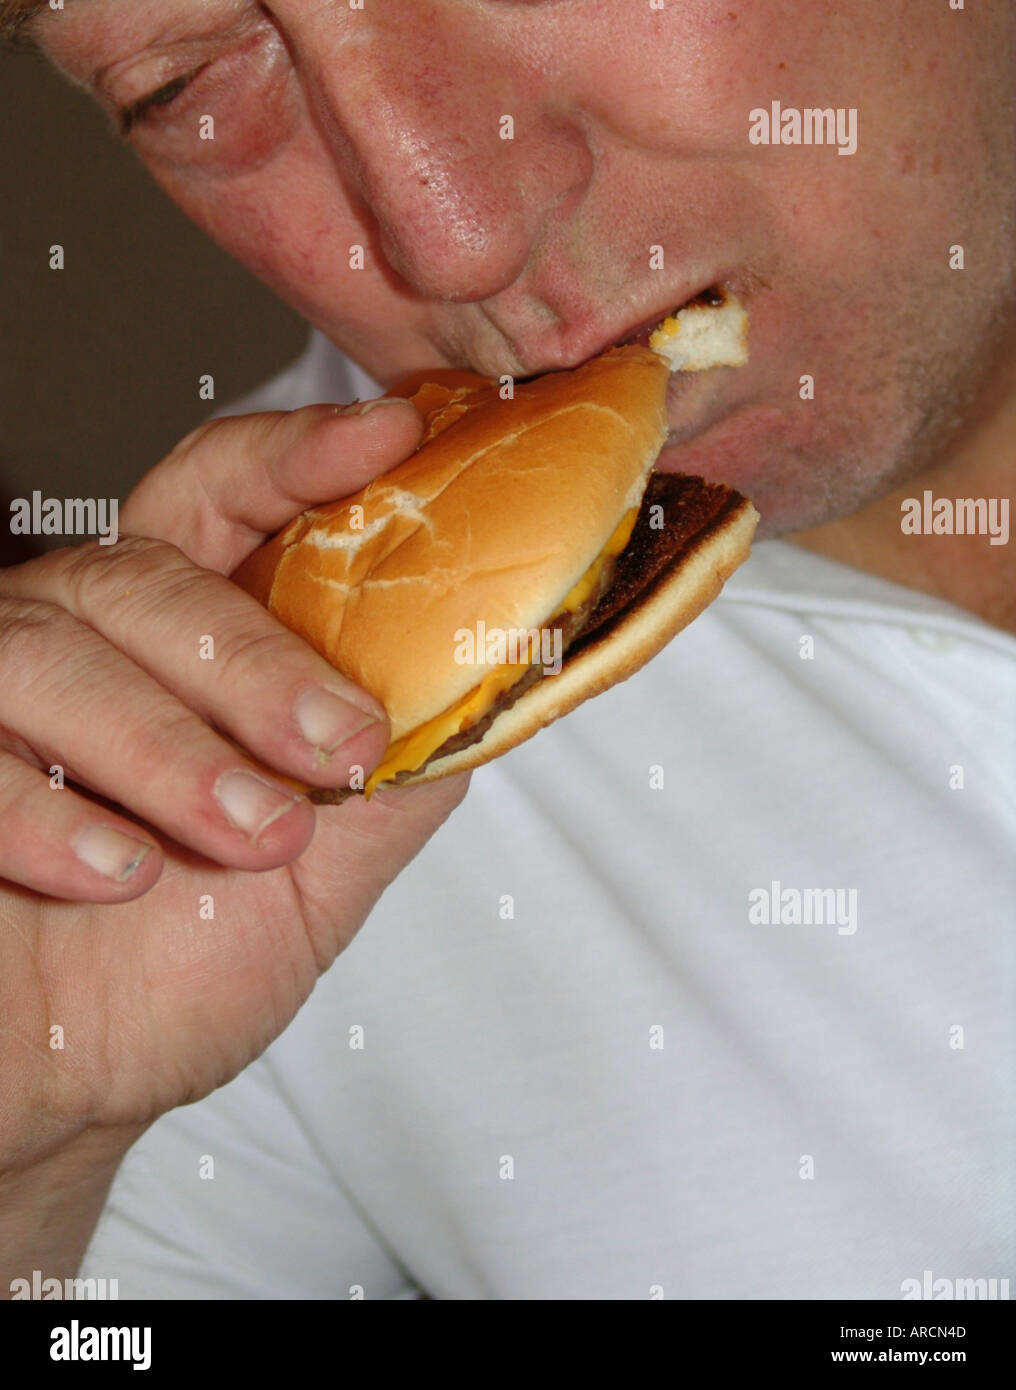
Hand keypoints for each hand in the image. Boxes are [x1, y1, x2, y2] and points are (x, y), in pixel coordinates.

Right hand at [0, 399, 468, 1170]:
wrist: (72, 1078)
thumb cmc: (185, 962)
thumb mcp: (327, 871)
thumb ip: (399, 776)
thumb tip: (496, 686)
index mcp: (178, 639)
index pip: (223, 500)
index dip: (298, 457)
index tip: (391, 436)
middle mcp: (78, 640)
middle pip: (150, 579)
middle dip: (255, 665)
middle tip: (338, 753)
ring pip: (54, 651)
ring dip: (168, 746)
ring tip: (253, 837)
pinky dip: (45, 809)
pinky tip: (116, 873)